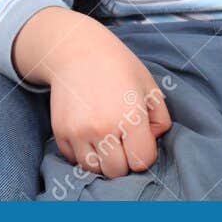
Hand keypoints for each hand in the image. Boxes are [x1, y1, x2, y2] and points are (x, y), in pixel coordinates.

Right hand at [40, 21, 170, 178]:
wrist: (76, 50)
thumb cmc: (118, 66)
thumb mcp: (149, 86)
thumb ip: (161, 118)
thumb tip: (153, 140)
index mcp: (130, 117)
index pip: (142, 161)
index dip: (145, 152)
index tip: (140, 138)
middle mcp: (103, 128)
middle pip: (117, 171)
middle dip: (124, 159)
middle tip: (122, 139)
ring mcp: (78, 132)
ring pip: (94, 169)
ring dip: (102, 159)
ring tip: (105, 137)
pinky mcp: (60, 133)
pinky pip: (74, 159)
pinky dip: (83, 152)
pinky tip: (89, 132)